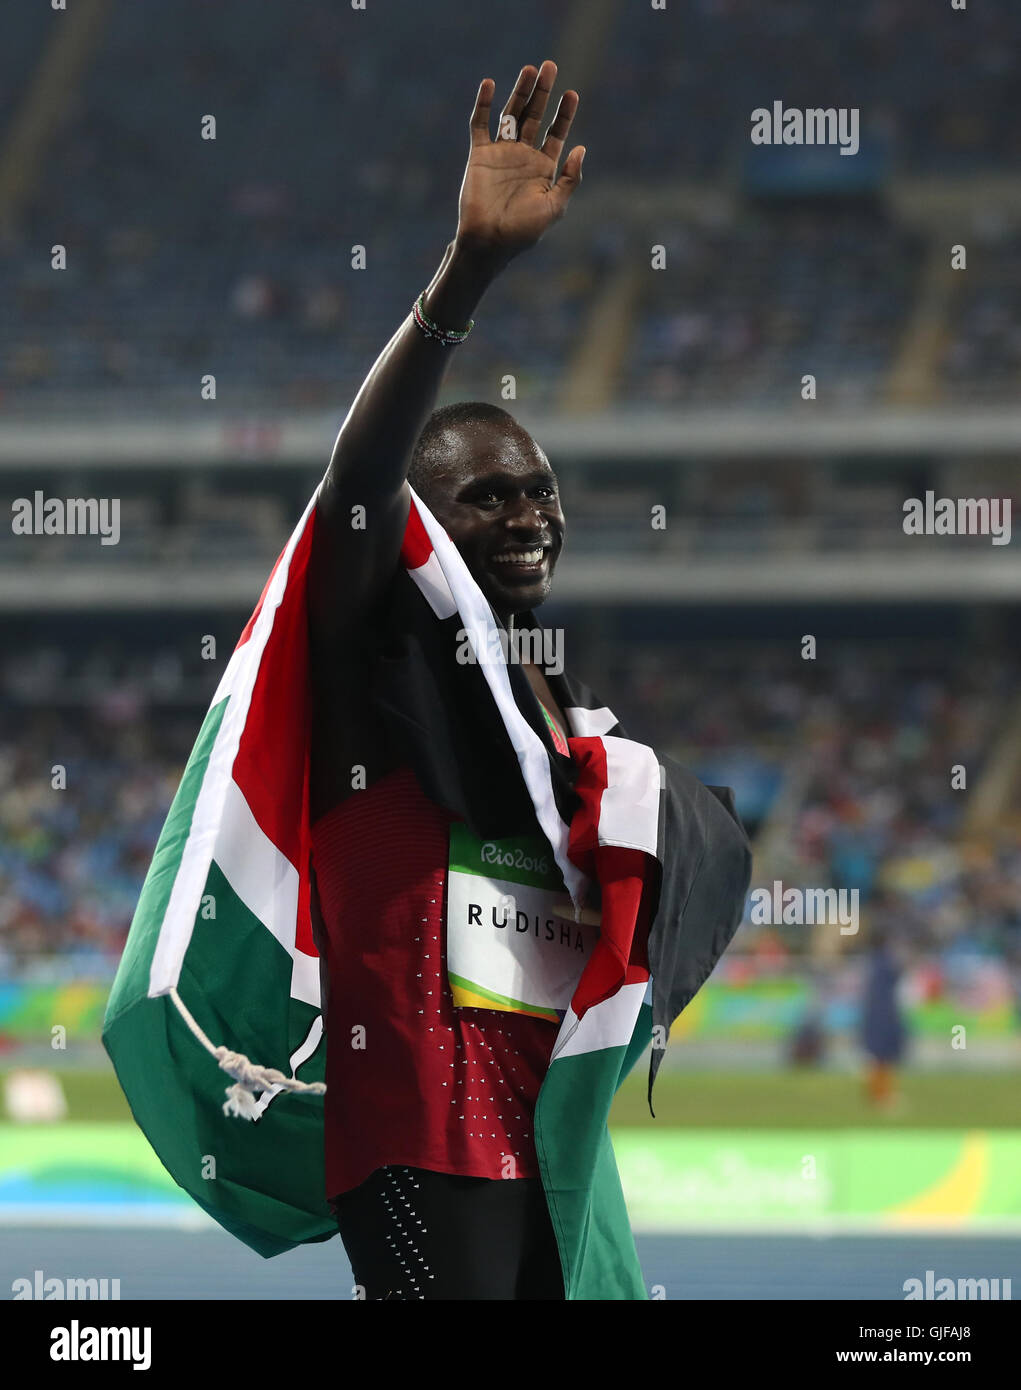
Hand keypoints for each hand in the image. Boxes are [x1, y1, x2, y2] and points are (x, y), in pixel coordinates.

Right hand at [455, 61, 583, 267]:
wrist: (489, 242)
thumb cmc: (523, 231)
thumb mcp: (555, 206)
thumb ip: (569, 178)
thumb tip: (581, 149)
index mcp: (543, 168)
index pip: (556, 133)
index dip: (565, 113)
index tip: (572, 94)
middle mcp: (523, 156)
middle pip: (535, 116)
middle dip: (543, 93)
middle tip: (550, 66)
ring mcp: (500, 153)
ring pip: (511, 114)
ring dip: (520, 92)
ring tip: (530, 70)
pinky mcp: (479, 155)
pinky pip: (480, 124)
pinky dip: (484, 104)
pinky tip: (490, 84)